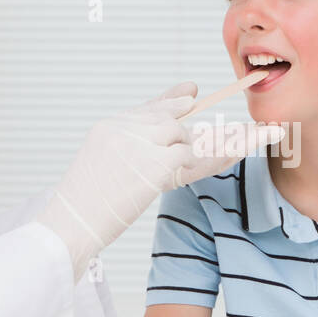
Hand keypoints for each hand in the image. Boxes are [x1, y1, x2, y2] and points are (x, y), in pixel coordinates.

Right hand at [34, 83, 281, 280]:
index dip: (174, 101)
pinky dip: (215, 157)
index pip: (150, 108)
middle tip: (240, 126)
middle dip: (203, 125)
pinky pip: (193, 155)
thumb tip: (164, 144)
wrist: (68, 225)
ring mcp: (138, 143)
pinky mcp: (155, 163)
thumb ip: (131, 150)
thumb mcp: (103, 169)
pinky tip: (240, 150)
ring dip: (214, 144)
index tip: (192, 91)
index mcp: (110, 127)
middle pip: (173, 119)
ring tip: (248, 140)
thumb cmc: (84, 207)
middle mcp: (124, 129)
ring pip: (185, 136)